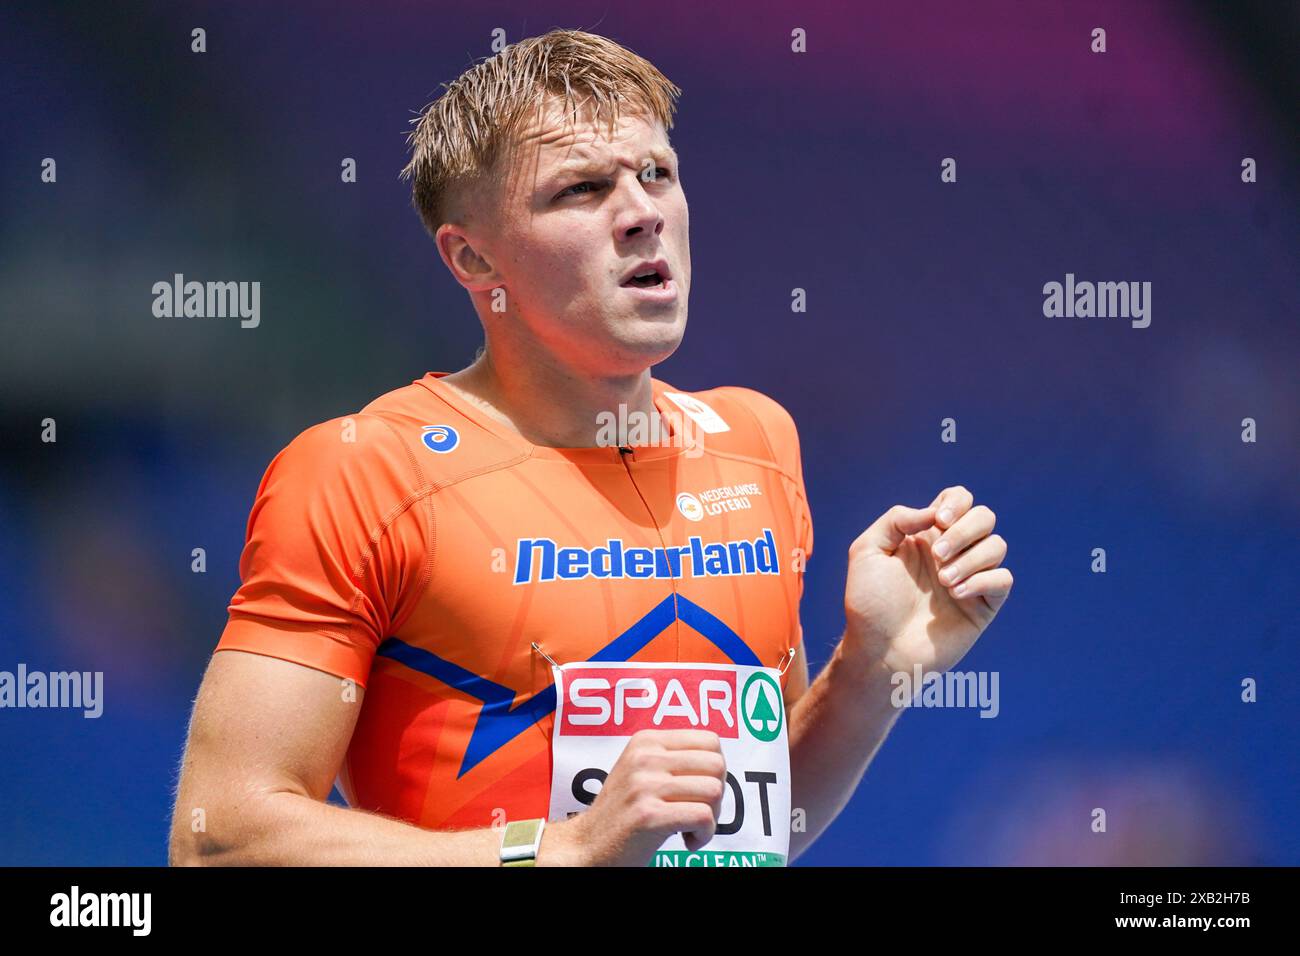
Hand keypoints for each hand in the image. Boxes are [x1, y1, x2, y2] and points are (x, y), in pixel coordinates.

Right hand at [551, 729, 726, 866]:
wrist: (587, 845)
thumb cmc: (623, 811)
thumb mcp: (641, 771)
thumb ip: (673, 759)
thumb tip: (719, 762)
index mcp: (646, 741)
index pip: (710, 741)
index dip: (715, 770)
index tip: (699, 791)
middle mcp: (645, 757)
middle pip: (717, 766)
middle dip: (718, 795)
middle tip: (698, 812)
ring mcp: (645, 786)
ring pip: (713, 791)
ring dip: (712, 818)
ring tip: (690, 828)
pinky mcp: (648, 815)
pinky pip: (703, 817)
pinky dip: (704, 835)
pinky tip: (688, 841)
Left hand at [842, 485, 1012, 676]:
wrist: (879, 651)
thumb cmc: (869, 603)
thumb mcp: (867, 551)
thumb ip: (896, 520)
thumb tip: (933, 513)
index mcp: (926, 535)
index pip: (959, 499)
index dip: (957, 502)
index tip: (938, 521)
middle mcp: (952, 552)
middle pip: (984, 517)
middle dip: (964, 530)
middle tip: (937, 557)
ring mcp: (969, 578)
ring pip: (997, 546)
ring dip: (971, 558)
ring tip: (944, 582)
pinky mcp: (983, 606)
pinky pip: (1003, 579)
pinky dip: (983, 580)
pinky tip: (957, 594)